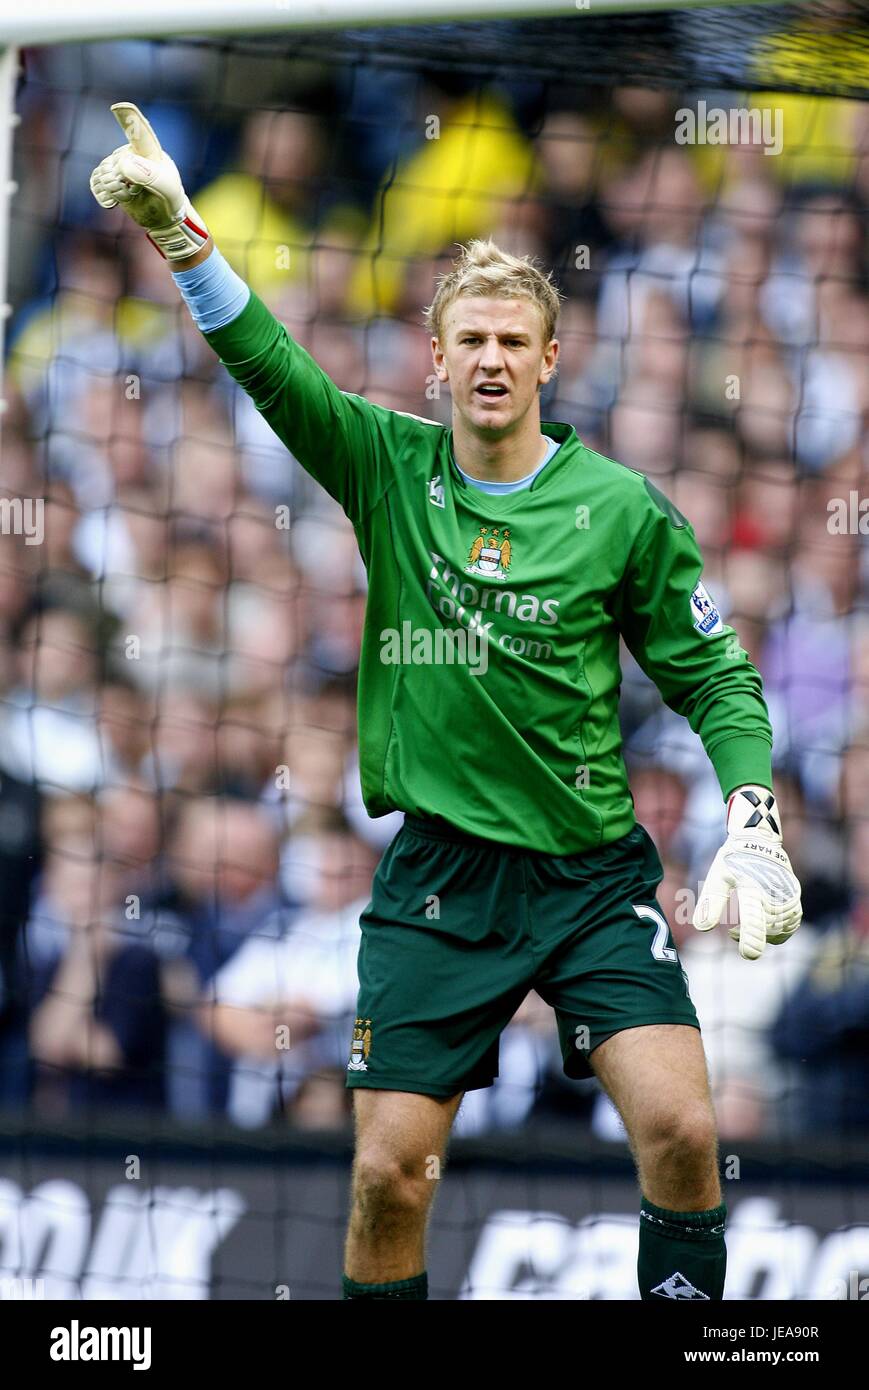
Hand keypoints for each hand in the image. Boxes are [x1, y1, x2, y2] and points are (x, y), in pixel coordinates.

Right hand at [89, 102, 208, 260]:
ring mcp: (118, 163)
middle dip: (124, 184)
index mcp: (149, 150)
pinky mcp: (108, 177)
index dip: (129, 118)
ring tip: (133, 194)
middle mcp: (131, 152)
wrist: (163, 216)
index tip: (120, 108)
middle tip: (142, 191)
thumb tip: (123, 163)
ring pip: (103, 174)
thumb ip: (149, 175)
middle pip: (113, 163)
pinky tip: (115, 201)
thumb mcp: (167, 188)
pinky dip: (105, 195)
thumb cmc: (170, 198)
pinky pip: (95, 182)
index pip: (139, 132)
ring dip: (116, 191)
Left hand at [692, 784, 801, 960]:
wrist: (758, 841)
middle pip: (767, 928)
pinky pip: (791, 924)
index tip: (749, 955)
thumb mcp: (717, 877)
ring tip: (744, 927)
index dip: (752, 937)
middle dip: (749, 935)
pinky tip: (762, 926)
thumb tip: (701, 928)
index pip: (755, 917)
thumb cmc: (733, 860)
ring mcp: (788, 895)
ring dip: (764, 935)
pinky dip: (778, 931)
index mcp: (752, 887)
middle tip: (732, 932)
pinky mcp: (795, 898)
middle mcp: (775, 892)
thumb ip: (710, 903)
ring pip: (781, 929)